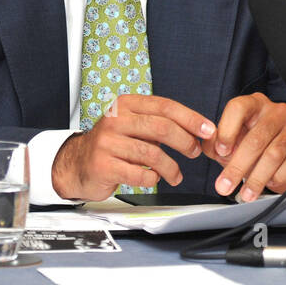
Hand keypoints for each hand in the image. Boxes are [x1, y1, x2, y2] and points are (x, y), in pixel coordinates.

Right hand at [51, 94, 215, 201]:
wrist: (77, 164)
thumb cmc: (113, 145)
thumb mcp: (133, 126)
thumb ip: (160, 124)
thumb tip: (198, 131)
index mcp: (125, 105)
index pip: (165, 106)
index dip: (190, 118)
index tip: (208, 130)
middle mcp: (115, 120)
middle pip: (161, 128)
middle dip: (185, 142)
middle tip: (195, 152)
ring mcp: (107, 142)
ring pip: (153, 154)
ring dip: (171, 167)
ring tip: (176, 175)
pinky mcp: (103, 165)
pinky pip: (140, 174)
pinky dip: (152, 179)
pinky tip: (154, 179)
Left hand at [201, 93, 285, 201]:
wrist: (280, 154)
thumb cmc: (251, 144)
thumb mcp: (230, 141)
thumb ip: (216, 144)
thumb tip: (212, 148)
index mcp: (254, 104)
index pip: (239, 108)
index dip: (227, 131)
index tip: (220, 152)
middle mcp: (276, 111)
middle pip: (256, 138)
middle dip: (238, 166)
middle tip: (225, 185)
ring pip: (273, 155)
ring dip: (256, 178)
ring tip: (245, 193)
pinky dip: (276, 179)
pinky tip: (268, 185)